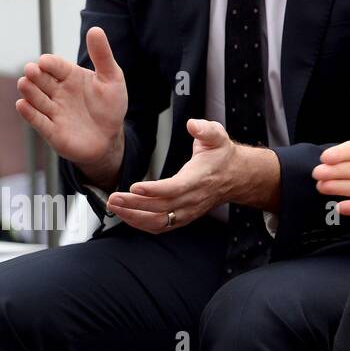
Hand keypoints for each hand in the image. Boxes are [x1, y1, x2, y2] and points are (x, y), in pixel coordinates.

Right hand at [15, 27, 125, 188]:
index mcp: (70, 76)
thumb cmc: (110, 105)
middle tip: (32, 70)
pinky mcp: (51, 130)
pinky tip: (22, 105)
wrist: (110, 137)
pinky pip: (37, 121)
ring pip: (36, 98)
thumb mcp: (112, 78)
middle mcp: (58, 92)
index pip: (55, 66)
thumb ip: (102, 55)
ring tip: (25, 83)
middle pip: (41, 80)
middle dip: (35, 75)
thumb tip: (95, 29)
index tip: (45, 61)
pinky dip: (29, 113)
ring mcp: (53, 111)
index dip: (50, 63)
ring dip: (30, 91)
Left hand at [106, 119, 240, 232]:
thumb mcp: (217, 136)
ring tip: (115, 206)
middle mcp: (193, 198)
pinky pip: (160, 226)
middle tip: (114, 197)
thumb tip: (192, 124)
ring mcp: (188, 211)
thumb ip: (205, 129)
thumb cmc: (222, 156)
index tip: (135, 187)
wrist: (236, 176)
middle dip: (134, 205)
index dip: (155, 190)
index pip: (175, 188)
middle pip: (161, 207)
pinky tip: (126, 215)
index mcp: (199, 179)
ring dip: (134, 216)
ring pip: (158, 221)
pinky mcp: (183, 217)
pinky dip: (141, 224)